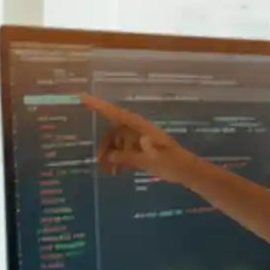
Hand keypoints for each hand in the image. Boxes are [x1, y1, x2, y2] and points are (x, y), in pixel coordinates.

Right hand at [79, 94, 198, 184]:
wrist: (187, 171)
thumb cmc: (175, 163)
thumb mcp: (158, 160)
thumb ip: (144, 153)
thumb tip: (132, 144)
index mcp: (142, 128)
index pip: (118, 114)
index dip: (100, 106)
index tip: (83, 97)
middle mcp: (138, 131)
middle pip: (113, 132)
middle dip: (104, 145)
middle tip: (99, 162)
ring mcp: (139, 141)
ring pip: (116, 143)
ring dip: (109, 156)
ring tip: (107, 171)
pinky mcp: (140, 151)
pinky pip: (122, 152)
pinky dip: (117, 161)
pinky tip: (115, 172)